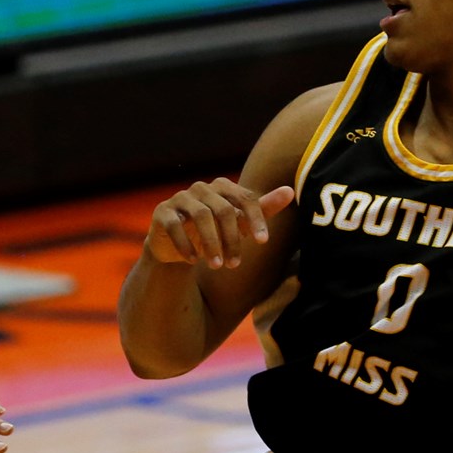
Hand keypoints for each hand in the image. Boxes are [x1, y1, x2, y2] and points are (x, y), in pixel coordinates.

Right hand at [147, 179, 295, 268]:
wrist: (175, 245)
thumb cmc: (212, 231)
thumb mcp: (239, 222)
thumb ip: (263, 207)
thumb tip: (291, 191)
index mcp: (222, 186)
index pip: (245, 198)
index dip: (256, 219)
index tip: (263, 242)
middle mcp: (200, 188)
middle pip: (223, 210)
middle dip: (231, 239)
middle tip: (236, 265)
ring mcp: (179, 198)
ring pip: (200, 216)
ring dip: (211, 244)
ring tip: (217, 266)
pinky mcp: (162, 212)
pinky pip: (175, 226)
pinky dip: (186, 244)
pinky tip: (194, 261)